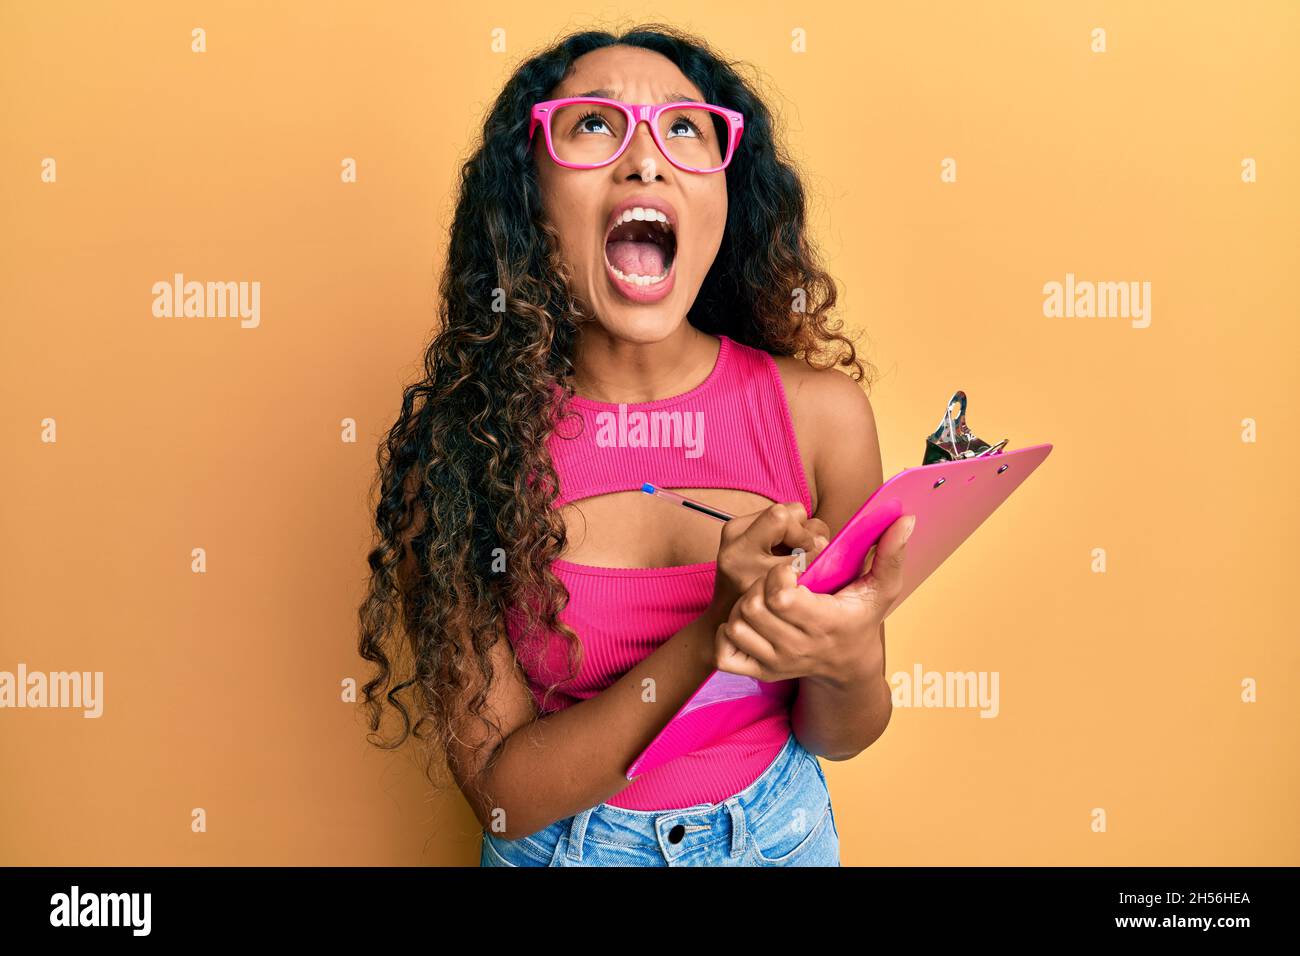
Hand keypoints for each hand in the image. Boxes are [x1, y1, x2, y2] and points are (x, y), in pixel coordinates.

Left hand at [715, 513, 915, 682]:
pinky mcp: (760, 671)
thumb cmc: (862, 616)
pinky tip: (748, 621)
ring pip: (737, 625)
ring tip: (764, 596)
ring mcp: (777, 663)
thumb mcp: (882, 587)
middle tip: (776, 579)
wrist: (849, 664)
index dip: (781, 573)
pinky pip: (725, 652)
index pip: (780, 597)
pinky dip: (729, 633)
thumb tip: (904, 519)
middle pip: (753, 607)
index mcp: (825, 624)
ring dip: (744, 603)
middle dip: (760, 583)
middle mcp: (798, 648)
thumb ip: (892, 553)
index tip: (794, 567)